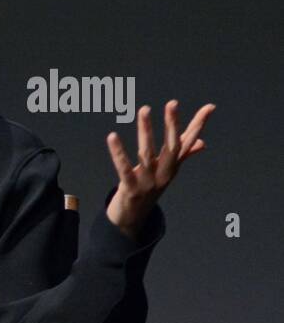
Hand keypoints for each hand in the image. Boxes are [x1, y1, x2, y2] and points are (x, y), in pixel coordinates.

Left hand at [105, 99, 214, 238]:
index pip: (188, 143)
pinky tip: (112, 136)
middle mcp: (164, 173)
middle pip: (171, 146)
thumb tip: (203, 143)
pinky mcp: (130, 189)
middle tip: (173, 103)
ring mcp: (148, 182)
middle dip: (172, 124)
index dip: (199, 126)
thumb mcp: (166, 172)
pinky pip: (124, 169)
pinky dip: (118, 153)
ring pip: (148, 154)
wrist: (132, 219)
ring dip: (146, 131)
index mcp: (173, 167)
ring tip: (144, 110)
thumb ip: (183, 156)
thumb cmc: (148, 189)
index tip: (209, 107)